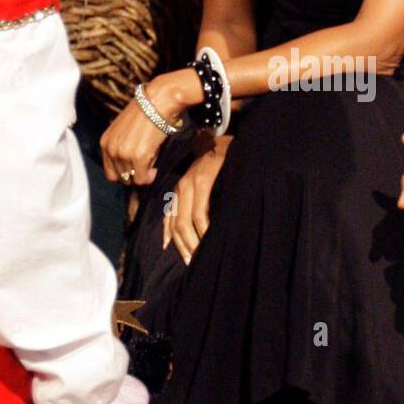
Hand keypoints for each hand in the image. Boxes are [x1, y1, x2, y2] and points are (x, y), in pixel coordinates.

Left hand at [100, 70, 198, 186]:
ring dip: (143, 175)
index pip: (109, 172)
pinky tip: (155, 167)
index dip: (123, 173)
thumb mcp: (124, 130)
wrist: (158, 101)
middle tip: (145, 168)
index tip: (135, 169)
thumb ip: (122, 148)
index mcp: (105, 142)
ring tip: (151, 163)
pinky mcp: (138, 157)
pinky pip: (143, 179)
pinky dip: (150, 177)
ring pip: (132, 180)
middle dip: (133, 176)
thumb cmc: (146, 112)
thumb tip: (132, 168)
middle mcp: (111, 149)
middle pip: (119, 178)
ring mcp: (123, 154)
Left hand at [163, 133, 232, 264]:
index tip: (181, 255)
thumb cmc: (224, 163)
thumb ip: (202, 201)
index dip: (172, 239)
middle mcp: (182, 185)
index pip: (170, 218)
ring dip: (193, 242)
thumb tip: (200, 226)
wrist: (233, 140)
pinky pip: (200, 212)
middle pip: (176, 224)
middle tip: (192, 263)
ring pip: (185, 221)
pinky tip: (209, 238)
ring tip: (200, 257)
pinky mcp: (203, 180)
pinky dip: (203, 229)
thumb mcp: (208, 182)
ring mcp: (191, 182)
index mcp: (181, 188)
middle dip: (183, 246)